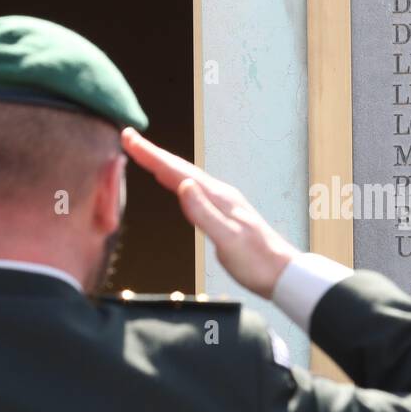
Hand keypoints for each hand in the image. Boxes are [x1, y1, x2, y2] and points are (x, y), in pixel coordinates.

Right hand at [121, 128, 297, 298]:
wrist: (282, 273)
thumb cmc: (256, 261)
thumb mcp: (227, 240)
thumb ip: (204, 213)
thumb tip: (183, 185)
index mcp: (218, 197)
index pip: (178, 172)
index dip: (152, 155)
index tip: (130, 139)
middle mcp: (220, 194)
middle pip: (181, 168)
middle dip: (153, 153)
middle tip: (129, 138)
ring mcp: (222, 202)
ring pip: (187, 176)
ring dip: (164, 164)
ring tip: (145, 154)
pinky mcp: (223, 213)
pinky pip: (194, 189)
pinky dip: (178, 180)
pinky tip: (175, 183)